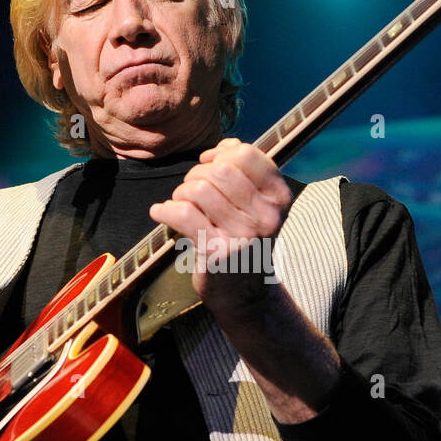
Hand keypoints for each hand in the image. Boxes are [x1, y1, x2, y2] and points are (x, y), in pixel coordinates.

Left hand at [148, 138, 291, 312]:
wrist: (245, 296)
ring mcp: (243, 237)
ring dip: (181, 193)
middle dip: (197, 174)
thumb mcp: (259, 206)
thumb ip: (247, 173)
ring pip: (198, 190)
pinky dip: (165, 209)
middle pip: (219, 170)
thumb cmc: (245, 242)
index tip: (209, 163)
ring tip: (182, 206)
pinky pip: (183, 214)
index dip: (221, 153)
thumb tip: (227, 144)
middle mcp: (266, 217)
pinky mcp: (217, 254)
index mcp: (279, 198)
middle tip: (191, 191)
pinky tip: (161, 213)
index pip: (247, 155)